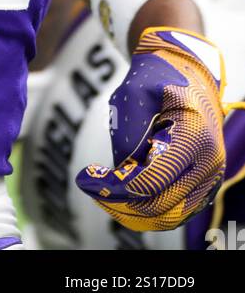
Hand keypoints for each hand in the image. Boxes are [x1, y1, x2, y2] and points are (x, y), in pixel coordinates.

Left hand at [75, 27, 234, 231]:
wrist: (186, 75)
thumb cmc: (156, 78)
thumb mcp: (133, 93)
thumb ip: (127, 135)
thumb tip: (119, 175)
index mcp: (194, 136)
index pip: (153, 179)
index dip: (115, 186)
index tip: (84, 177)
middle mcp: (208, 164)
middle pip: (160, 205)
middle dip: (119, 201)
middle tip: (90, 185)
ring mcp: (207, 179)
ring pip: (167, 217)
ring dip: (131, 211)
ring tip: (101, 191)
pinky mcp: (200, 187)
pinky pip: (173, 212)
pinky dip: (144, 210)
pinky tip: (118, 193)